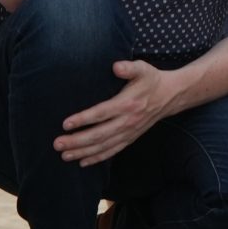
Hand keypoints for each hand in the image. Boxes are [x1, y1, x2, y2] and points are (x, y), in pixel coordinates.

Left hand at [54, 59, 179, 164]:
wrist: (170, 96)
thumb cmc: (151, 80)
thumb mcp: (143, 68)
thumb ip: (129, 67)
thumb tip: (115, 66)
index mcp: (127, 104)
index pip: (101, 113)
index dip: (83, 119)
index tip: (65, 124)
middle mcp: (127, 121)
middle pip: (99, 135)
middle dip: (77, 141)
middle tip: (57, 144)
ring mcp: (128, 132)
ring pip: (103, 146)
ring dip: (83, 152)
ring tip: (64, 155)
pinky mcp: (130, 138)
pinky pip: (112, 151)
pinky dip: (97, 158)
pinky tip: (82, 162)